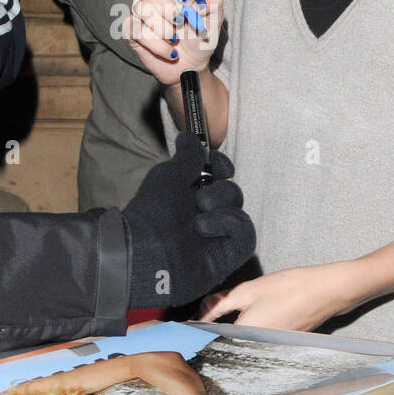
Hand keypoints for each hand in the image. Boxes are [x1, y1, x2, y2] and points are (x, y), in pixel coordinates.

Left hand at [122, 131, 255, 308]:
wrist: (147, 252)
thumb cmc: (153, 212)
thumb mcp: (169, 175)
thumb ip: (187, 156)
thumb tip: (189, 137)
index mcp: (188, 196)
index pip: (218, 176)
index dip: (221, 166)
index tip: (217, 165)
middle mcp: (202, 216)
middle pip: (231, 192)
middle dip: (219, 191)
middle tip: (199, 200)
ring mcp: (215, 238)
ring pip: (239, 211)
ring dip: (221, 209)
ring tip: (198, 222)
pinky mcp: (226, 257)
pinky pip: (246, 235)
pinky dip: (231, 225)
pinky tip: (208, 230)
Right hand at [127, 0, 223, 85]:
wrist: (192, 66)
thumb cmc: (201, 39)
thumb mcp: (216, 19)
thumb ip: (213, 1)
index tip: (189, 0)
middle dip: (166, 5)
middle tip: (180, 21)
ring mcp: (142, 12)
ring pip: (141, 7)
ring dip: (163, 28)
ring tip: (175, 39)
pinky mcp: (132, 30)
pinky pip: (136, 30)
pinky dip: (157, 45)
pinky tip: (169, 51)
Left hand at [198, 263, 363, 331]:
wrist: (327, 291)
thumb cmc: (291, 288)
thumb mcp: (250, 290)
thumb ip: (222, 302)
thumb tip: (201, 310)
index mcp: (246, 334)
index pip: (213, 341)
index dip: (197, 335)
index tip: (181, 330)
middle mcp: (257, 346)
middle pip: (226, 346)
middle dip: (211, 337)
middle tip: (195, 325)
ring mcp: (270, 347)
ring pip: (240, 345)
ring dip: (227, 336)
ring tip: (214, 324)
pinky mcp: (280, 344)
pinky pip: (254, 342)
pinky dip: (245, 334)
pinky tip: (241, 323)